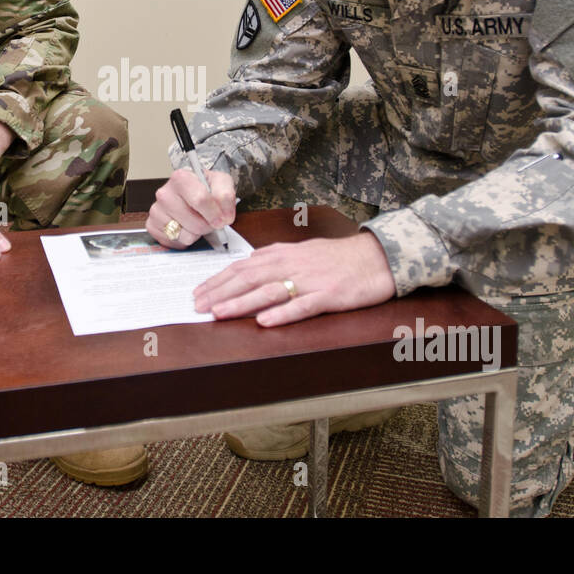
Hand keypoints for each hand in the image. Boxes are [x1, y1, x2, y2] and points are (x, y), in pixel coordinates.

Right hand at [147, 167, 236, 247]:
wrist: (190, 193)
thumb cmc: (204, 188)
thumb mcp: (221, 182)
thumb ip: (226, 195)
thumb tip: (224, 216)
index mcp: (181, 178)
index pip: (200, 200)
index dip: (215, 213)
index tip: (222, 219)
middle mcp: (164, 193)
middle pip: (195, 223)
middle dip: (207, 226)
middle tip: (209, 220)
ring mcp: (156, 210)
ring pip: (185, 236)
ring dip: (196, 233)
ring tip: (196, 222)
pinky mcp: (152, 226)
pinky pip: (175, 243)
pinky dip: (184, 240)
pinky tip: (186, 228)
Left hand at [193, 232, 396, 326]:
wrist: (376, 258)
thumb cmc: (337, 258)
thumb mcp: (301, 252)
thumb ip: (274, 258)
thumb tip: (247, 265)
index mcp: (282, 255)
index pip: (242, 267)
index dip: (218, 281)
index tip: (198, 293)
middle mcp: (292, 265)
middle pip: (249, 278)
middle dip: (221, 293)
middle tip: (198, 306)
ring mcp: (310, 281)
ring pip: (270, 291)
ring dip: (242, 302)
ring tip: (219, 313)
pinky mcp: (328, 295)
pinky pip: (302, 305)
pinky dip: (282, 313)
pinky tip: (265, 321)